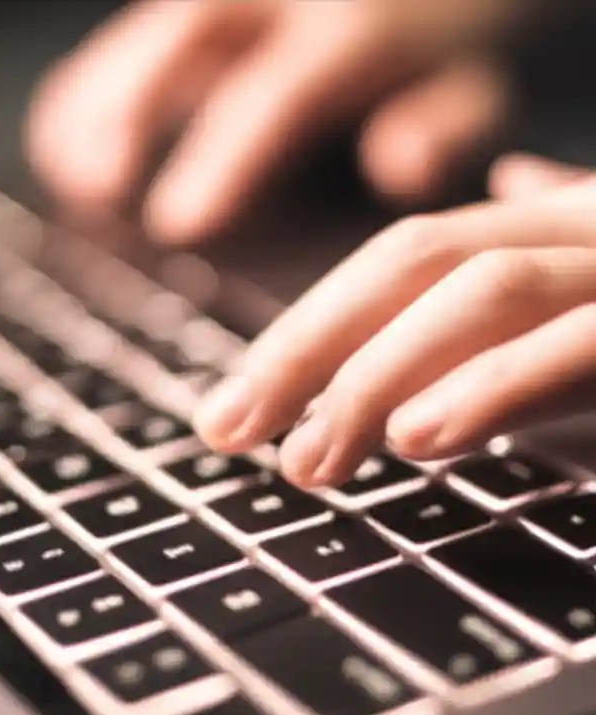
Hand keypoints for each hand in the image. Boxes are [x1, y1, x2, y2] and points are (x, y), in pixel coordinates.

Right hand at [26, 0, 520, 240]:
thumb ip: (441, 127)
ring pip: (148, 26)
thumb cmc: (435, 49)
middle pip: (190, 32)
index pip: (279, 90)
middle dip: (134, 108)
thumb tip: (401, 166)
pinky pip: (123, 37)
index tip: (178, 224)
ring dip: (97, 99)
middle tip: (102, 188)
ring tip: (73, 178)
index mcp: (353, 29)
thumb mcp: (472, 88)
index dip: (223, 157)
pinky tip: (62, 148)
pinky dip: (86, 88)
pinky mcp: (184, 4)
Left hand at [192, 152, 595, 486]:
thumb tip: (513, 181)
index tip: (234, 405)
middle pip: (419, 258)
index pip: (407, 257)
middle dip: (307, 346)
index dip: (308, 328)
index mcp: (566, 222)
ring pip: (488, 291)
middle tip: (229, 430)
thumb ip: (550, 271)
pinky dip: (493, 388)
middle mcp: (591, 228)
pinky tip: (417, 436)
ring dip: (376, 376)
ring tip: (308, 461)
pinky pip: (579, 346)